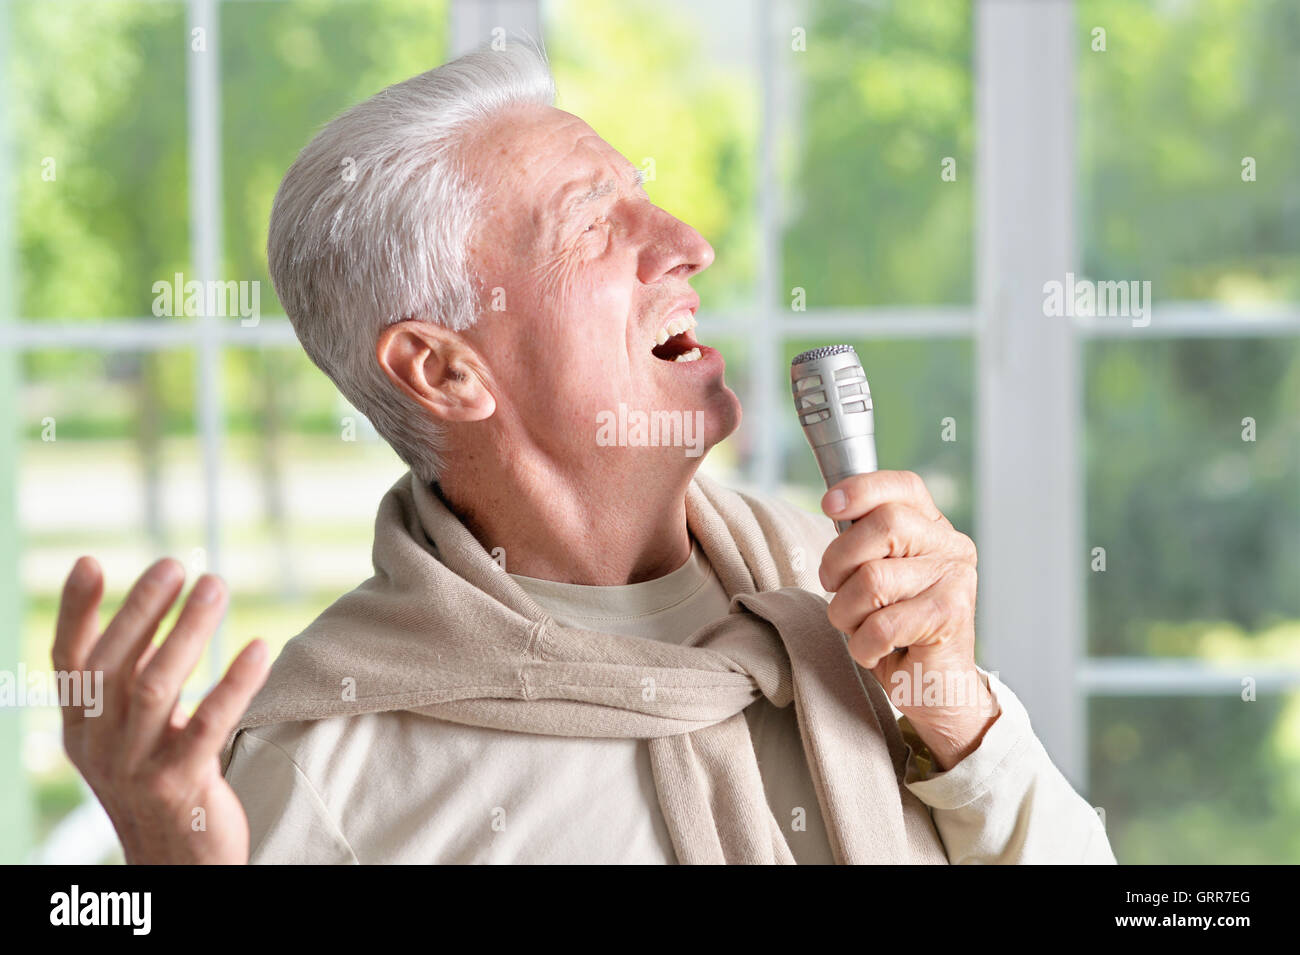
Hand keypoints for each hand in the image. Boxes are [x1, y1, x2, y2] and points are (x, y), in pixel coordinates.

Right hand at [53, 556, 269, 863]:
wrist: (176, 864)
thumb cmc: (159, 782)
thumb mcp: (130, 734)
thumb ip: (131, 680)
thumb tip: (150, 606)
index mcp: (81, 729)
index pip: (69, 662)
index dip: (76, 613)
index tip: (89, 563)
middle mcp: (98, 747)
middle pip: (114, 667)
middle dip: (142, 610)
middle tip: (175, 564)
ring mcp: (135, 768)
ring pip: (155, 688)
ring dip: (187, 632)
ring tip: (215, 586)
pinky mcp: (179, 785)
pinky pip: (207, 725)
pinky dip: (233, 682)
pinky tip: (259, 647)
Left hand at [818, 471, 999, 769]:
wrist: (935, 687)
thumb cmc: (898, 628)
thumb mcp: (879, 573)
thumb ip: (865, 540)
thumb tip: (834, 504)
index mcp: (933, 527)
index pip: (903, 487)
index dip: (862, 489)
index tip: (829, 506)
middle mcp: (951, 547)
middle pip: (883, 526)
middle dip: (839, 560)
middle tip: (834, 587)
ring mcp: (955, 581)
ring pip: (873, 580)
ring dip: (846, 612)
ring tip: (859, 626)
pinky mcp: (949, 619)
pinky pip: (880, 625)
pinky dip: (862, 645)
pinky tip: (874, 650)